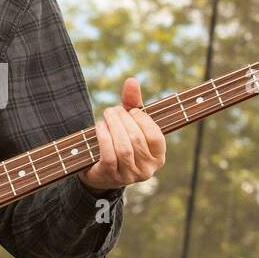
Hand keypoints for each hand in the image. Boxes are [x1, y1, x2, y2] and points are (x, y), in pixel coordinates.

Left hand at [78, 77, 165, 194]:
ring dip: (113, 127)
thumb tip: (131, 80)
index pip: (155, 136)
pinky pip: (109, 155)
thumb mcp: (129, 123)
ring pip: (124, 148)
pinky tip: (100, 126)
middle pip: (136, 139)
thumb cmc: (120, 142)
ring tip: (107, 116)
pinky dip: (104, 137)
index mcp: (158, 157)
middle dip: (123, 120)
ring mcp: (129, 176)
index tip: (131, 110)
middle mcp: (147, 170)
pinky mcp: (111, 177)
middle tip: (112, 110)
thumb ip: (133, 103)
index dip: (143, 120)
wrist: (100, 170)